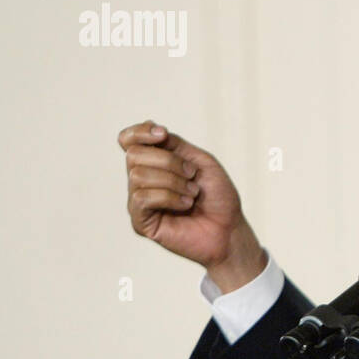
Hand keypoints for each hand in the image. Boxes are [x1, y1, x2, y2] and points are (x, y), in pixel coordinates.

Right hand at [117, 119, 264, 290]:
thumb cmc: (217, 196)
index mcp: (154, 163)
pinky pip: (142, 198)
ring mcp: (139, 202)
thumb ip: (175, 145)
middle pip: (134, 155)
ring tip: (193, 194)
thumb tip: (153, 130)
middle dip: (169, 161)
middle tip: (193, 175)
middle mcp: (141, 180)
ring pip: (138, 176)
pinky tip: (186, 205)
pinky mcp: (140, 222)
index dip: (139, 132)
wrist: (229, 228)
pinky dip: (169, 197)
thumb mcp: (201, 162)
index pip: (128, 140)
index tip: (163, 134)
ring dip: (173, 181)